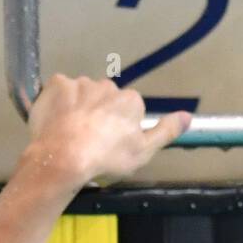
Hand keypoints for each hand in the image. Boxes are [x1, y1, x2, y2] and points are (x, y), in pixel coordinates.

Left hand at [25, 74, 191, 187]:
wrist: (62, 158)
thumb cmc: (106, 159)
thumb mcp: (143, 152)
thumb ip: (166, 131)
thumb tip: (188, 116)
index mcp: (130, 100)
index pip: (130, 109)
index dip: (121, 128)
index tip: (111, 145)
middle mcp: (108, 86)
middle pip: (105, 99)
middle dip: (99, 114)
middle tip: (89, 140)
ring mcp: (80, 83)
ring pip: (82, 94)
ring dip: (78, 108)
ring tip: (69, 134)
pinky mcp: (56, 84)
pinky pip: (59, 90)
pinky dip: (58, 102)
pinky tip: (55, 121)